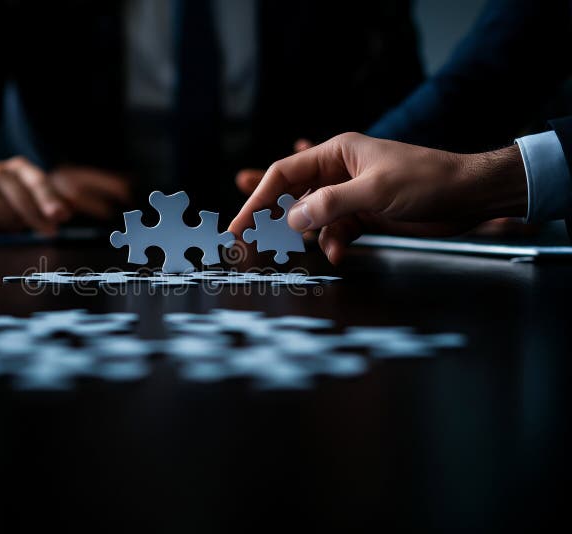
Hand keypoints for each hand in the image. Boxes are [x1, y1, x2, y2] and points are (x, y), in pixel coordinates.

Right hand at [0, 157, 129, 233]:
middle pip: (41, 183)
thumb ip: (44, 217)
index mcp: (31, 175)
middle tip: (65, 216)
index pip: (65, 178)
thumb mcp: (23, 215)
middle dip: (54, 199)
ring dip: (29, 217)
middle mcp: (16, 170)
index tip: (114, 195)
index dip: (93, 184)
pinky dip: (3, 219)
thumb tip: (72, 226)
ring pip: (21, 198)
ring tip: (41, 230)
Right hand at [229, 133, 527, 263]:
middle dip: (276, 221)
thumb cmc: (427, 180)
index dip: (257, 198)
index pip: (284, 174)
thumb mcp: (375, 191)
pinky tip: (340, 253)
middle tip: (254, 245)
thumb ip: (330, 205)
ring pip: (313, 219)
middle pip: (292, 196)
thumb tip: (291, 219)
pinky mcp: (363, 214)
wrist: (469, 196)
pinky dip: (334, 244)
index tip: (239, 225)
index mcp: (337, 153)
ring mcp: (350, 194)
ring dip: (312, 238)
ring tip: (312, 251)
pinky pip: (335, 232)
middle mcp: (338, 172)